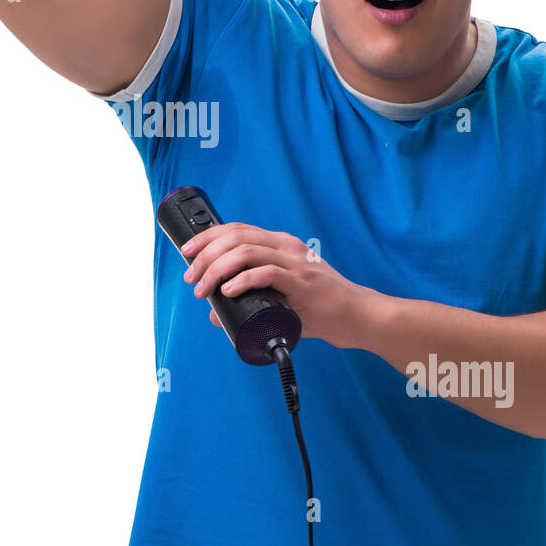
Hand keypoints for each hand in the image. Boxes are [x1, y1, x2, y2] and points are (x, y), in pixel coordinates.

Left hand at [180, 221, 370, 349]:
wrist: (358, 316)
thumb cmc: (320, 307)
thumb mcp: (280, 298)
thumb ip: (250, 300)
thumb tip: (215, 313)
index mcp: (279, 245)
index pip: (236, 230)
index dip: (207, 238)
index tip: (187, 254)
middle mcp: (286, 246)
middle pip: (235, 236)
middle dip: (205, 255)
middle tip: (191, 278)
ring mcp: (296, 262)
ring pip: (245, 251)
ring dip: (217, 269)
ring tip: (204, 288)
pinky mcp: (303, 282)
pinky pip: (266, 273)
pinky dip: (242, 280)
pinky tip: (229, 290)